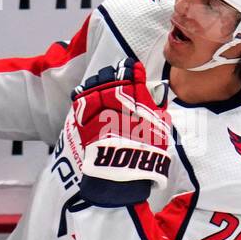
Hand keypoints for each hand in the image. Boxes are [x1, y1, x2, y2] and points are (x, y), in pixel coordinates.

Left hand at [64, 58, 172, 206]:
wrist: (120, 168)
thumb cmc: (147, 150)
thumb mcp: (160, 127)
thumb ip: (157, 109)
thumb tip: (155, 97)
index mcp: (135, 94)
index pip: (131, 72)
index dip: (132, 70)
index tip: (134, 71)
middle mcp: (114, 94)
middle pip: (111, 74)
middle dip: (115, 75)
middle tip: (118, 79)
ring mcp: (95, 103)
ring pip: (94, 82)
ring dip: (99, 82)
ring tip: (103, 88)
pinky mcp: (81, 114)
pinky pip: (80, 95)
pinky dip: (85, 93)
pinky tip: (89, 95)